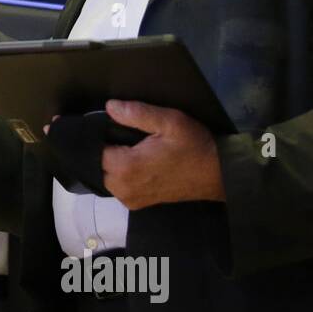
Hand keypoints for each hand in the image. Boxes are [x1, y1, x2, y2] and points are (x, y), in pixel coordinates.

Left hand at [100, 100, 225, 208]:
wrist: (218, 174)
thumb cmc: (195, 146)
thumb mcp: (169, 121)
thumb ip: (137, 113)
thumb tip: (110, 107)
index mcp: (126, 167)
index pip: (94, 150)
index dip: (94, 136)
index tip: (95, 126)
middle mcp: (123, 187)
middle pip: (96, 165)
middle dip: (101, 150)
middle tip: (114, 135)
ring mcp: (130, 199)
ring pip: (105, 177)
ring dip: (110, 162)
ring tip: (124, 147)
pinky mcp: (138, 204)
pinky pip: (117, 186)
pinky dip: (118, 174)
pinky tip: (131, 161)